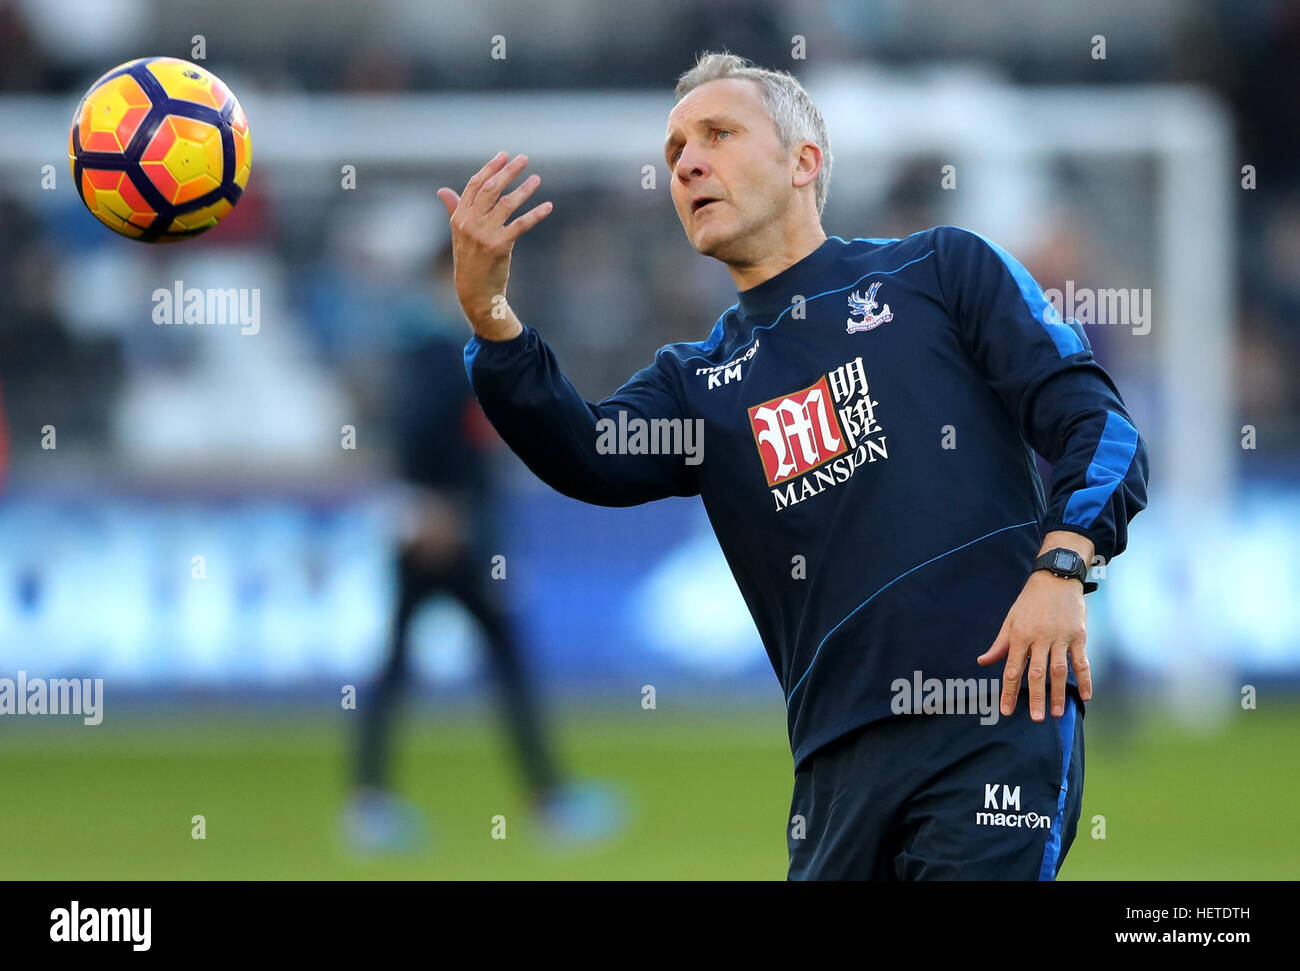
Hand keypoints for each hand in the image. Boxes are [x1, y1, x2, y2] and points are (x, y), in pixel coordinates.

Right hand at [436, 152, 551, 339]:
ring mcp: (484, 234)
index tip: (504, 155)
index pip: (475, 185)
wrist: (474, 291)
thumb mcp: (458, 234)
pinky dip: (536, 214)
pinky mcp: (499, 246)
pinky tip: (548, 206)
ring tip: (537, 179)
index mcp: (459, 217)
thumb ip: (454, 209)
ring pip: (506, 204)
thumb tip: (442, 191)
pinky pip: (521, 225)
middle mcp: (469, 223)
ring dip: (524, 189)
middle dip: (508, 171)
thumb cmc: (469, 260)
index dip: (490, 168)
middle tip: (524, 159)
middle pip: (491, 189)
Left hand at [976, 569, 1092, 720]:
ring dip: (1058, 693)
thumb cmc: (1029, 602)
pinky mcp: (1079, 635)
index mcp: (1020, 636)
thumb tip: (982, 662)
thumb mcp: (1010, 620)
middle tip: (1036, 719)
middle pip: (1037, 673)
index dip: (1009, 691)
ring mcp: (1061, 637)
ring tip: (1056, 713)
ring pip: (1059, 670)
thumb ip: (999, 644)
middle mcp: (1040, 638)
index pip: (1013, 669)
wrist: (1055, 578)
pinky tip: (1085, 696)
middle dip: (1036, 697)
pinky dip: (1085, 679)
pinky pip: (1082, 661)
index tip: (1006, 710)